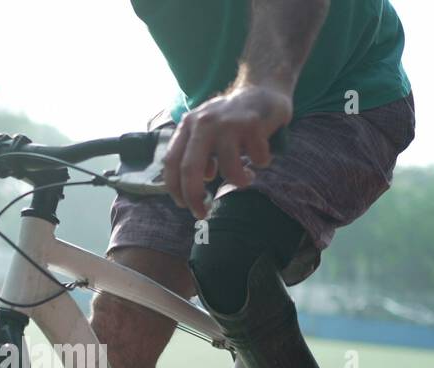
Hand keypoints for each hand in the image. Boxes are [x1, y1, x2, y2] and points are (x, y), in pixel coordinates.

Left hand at [163, 84, 291, 218]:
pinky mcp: (253, 124)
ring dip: (240, 181)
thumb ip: (196, 154)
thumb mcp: (206, 132)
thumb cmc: (232, 120)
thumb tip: (197, 184)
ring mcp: (228, 123)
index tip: (183, 205)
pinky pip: (256, 159)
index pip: (171, 162)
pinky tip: (262, 156)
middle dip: (195, 198)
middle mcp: (204, 123)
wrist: (263, 88)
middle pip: (190, 170)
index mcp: (188, 125)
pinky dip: (261, 163)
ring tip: (247, 178)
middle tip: (203, 213)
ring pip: (228, 169)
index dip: (175, 188)